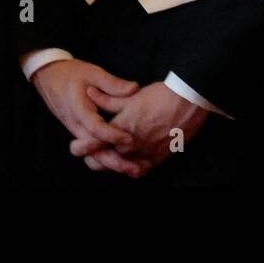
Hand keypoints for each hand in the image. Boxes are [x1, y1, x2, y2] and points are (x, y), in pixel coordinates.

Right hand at [31, 59, 142, 174]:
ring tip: (136, 169)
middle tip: (137, 168)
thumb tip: (134, 89)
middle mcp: (76, 125)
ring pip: (93, 154)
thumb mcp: (92, 73)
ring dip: (113, 163)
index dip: (112, 135)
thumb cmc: (70, 73)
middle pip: (94, 150)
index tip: (131, 139)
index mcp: (78, 109)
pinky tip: (125, 161)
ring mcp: (76, 131)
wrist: (48, 76)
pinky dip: (107, 157)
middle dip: (115, 161)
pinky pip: (92, 150)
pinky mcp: (79, 133)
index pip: (95, 128)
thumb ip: (112, 83)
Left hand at [74, 81, 208, 176]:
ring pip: (124, 166)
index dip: (84, 147)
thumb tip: (90, 93)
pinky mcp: (160, 156)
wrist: (188, 102)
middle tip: (90, 156)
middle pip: (108, 159)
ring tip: (109, 158)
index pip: (96, 143)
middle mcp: (133, 144)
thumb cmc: (159, 96)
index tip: (75, 147)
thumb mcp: (131, 96)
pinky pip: (142, 169)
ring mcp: (147, 152)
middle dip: (97, 158)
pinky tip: (130, 164)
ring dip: (115, 163)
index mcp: (122, 128)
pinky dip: (134, 168)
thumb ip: (108, 100)